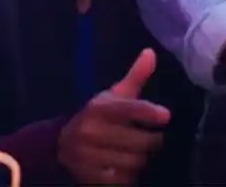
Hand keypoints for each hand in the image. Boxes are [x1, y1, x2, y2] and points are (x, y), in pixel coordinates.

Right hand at [58, 49, 170, 185]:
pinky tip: (127, 166)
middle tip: (154, 139)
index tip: (166, 115)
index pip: (129, 109)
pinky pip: (122, 179)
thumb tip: (151, 52)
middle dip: (152, 141)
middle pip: (139, 141)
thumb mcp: (113, 96)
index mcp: (99, 108)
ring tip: (139, 152)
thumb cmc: (97, 117)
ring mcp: (87, 155)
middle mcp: (91, 130)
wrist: (60, 144)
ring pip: (133, 161)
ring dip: (141, 159)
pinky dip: (129, 175)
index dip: (149, 112)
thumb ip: (135, 77)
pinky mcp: (88, 176)